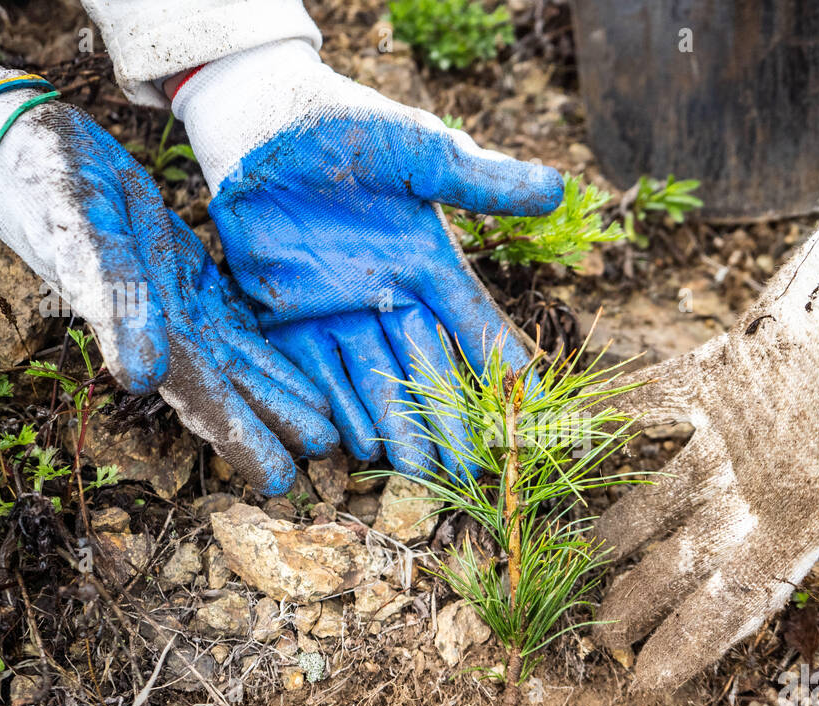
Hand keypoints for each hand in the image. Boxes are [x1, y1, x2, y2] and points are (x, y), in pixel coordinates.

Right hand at [0, 18, 336, 492]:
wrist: (26, 140)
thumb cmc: (48, 182)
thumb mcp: (84, 234)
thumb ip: (116, 304)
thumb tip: (141, 379)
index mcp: (146, 330)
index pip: (203, 400)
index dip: (244, 440)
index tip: (283, 481)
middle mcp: (165, 328)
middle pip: (230, 393)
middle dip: (276, 428)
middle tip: (329, 457)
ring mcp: (176, 304)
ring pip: (236, 364)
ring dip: (276, 397)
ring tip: (321, 427)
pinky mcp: (183, 274)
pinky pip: (232, 324)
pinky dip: (263, 352)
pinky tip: (291, 370)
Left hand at [171, 38, 564, 474]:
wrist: (261, 118)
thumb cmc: (346, 126)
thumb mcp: (417, 149)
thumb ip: (478, 180)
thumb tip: (556, 190)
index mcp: (426, 259)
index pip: (471, 320)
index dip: (499, 361)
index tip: (530, 403)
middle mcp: (388, 293)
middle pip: (425, 364)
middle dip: (449, 416)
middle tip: (473, 467)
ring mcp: (337, 307)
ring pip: (374, 377)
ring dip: (398, 424)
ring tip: (420, 473)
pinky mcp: (285, 313)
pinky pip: (314, 368)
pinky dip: (335, 404)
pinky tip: (357, 446)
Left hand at [594, 172, 818, 689]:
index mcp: (813, 510)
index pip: (740, 595)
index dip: (693, 640)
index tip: (641, 683)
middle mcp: (771, 477)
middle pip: (694, 553)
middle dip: (646, 593)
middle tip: (591, 633)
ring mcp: (746, 423)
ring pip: (671, 488)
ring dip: (627, 522)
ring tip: (577, 555)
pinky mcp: (730, 364)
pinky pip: (658, 399)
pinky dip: (617, 414)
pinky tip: (573, 430)